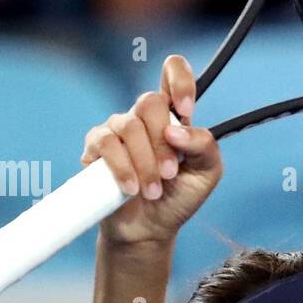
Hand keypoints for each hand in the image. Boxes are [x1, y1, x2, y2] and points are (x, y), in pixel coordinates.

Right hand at [84, 56, 223, 246]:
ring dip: (145, 162)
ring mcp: (118, 129)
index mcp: (174, 117)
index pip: (172, 73)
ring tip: (154, 190)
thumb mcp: (206, 174)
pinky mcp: (96, 147)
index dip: (179, 80)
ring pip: (129, 125)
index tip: (185, 110)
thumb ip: (205, 147)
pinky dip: (122, 167)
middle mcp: (144, 118)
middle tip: (170, 172)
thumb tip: (176, 131)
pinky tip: (131, 188)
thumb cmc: (179, 198)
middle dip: (162, 141)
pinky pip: (106, 142)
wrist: (149, 229)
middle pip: (150, 102)